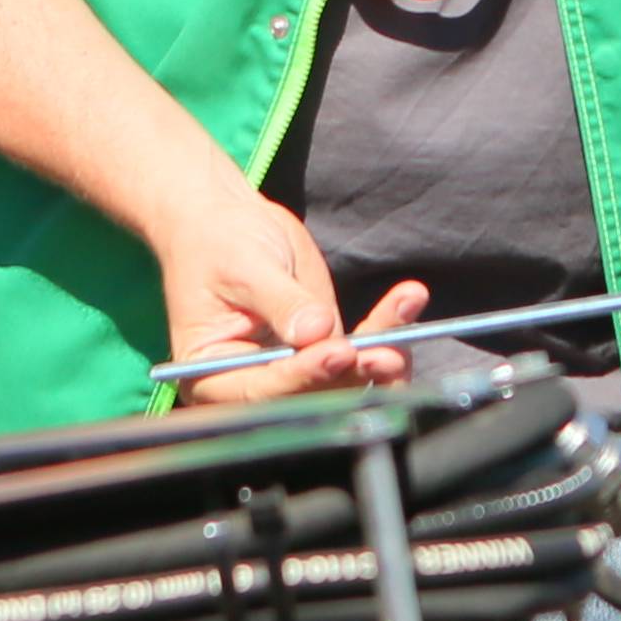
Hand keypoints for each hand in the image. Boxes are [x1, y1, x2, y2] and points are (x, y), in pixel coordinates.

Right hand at [149, 185, 430, 405]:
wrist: (228, 225)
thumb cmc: (219, 244)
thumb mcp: (244, 268)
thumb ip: (280, 302)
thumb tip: (316, 331)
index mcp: (213, 377)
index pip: (262, 390)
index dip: (304, 376)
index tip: (340, 354)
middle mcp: (254, 385)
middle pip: (310, 395)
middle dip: (354, 373)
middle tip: (389, 352)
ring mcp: (294, 372)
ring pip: (345, 380)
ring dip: (381, 353)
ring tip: (404, 311)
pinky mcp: (324, 352)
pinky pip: (360, 356)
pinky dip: (387, 332)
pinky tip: (407, 301)